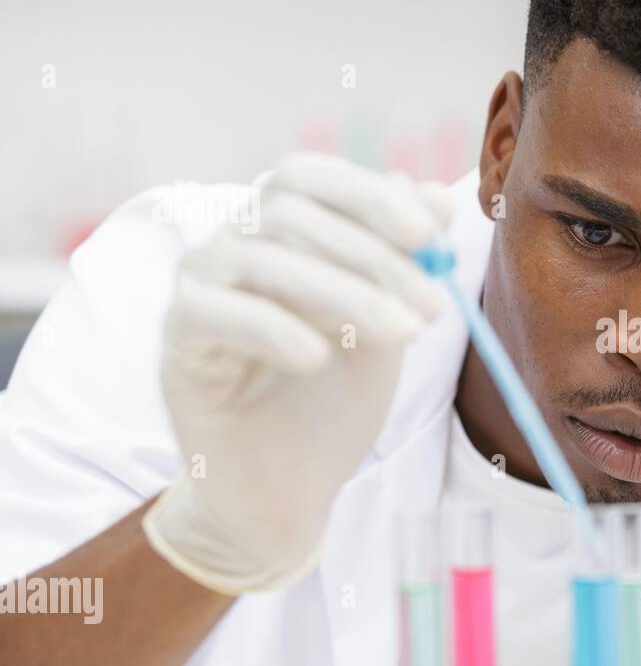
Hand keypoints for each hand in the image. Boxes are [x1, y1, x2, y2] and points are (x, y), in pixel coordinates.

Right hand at [143, 153, 452, 593]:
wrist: (288, 488)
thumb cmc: (336, 399)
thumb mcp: (389, 325)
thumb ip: (407, 262)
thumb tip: (439, 194)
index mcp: (280, 229)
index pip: (310, 177)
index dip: (368, 196)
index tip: (430, 235)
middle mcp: (232, 244)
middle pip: (291, 213)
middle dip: (376, 258)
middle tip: (434, 307)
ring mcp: (198, 286)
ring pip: (263, 258)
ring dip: (345, 294)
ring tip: (403, 336)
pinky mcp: (177, 340)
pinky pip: (216, 313)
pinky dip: (273, 328)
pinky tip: (318, 358)